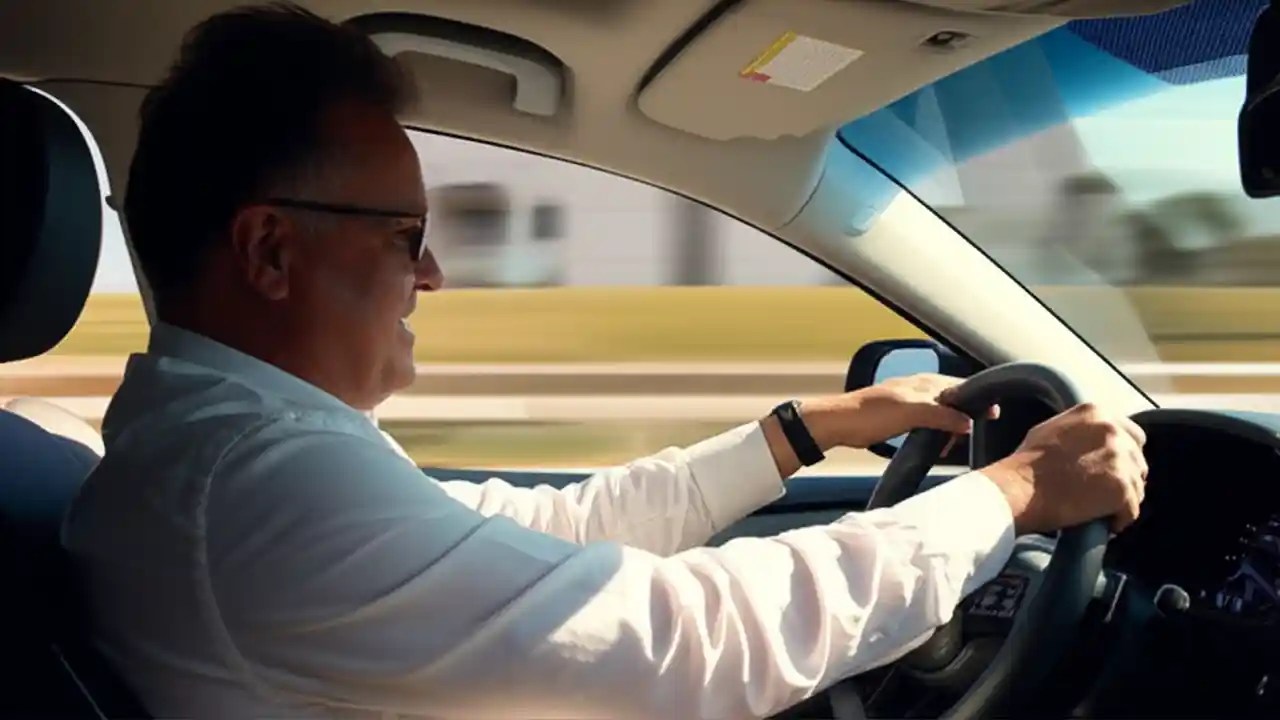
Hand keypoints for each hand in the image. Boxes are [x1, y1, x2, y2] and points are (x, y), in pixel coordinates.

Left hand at [800, 373, 998, 450]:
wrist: (836, 424)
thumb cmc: (869, 414)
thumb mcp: (910, 413)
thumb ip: (941, 416)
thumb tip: (968, 422)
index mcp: (923, 383)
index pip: (961, 385)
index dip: (979, 398)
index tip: (994, 413)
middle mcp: (919, 389)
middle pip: (954, 400)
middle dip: (966, 416)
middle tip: (971, 435)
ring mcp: (909, 403)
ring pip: (941, 413)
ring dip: (950, 428)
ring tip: (953, 444)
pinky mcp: (900, 417)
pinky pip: (928, 423)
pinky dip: (936, 433)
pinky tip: (936, 446)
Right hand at [980, 403, 1147, 534]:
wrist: (1019, 488)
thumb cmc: (1026, 463)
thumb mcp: (1053, 429)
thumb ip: (1082, 430)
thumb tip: (1092, 442)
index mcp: (1096, 413)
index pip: (1132, 433)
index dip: (1124, 454)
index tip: (1112, 468)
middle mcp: (1113, 431)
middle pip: (1138, 459)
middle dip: (1124, 476)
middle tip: (1104, 491)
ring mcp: (1120, 460)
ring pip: (1137, 486)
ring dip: (1122, 499)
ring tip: (1100, 509)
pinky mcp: (1122, 489)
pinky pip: (1132, 510)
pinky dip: (1119, 519)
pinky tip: (1104, 523)